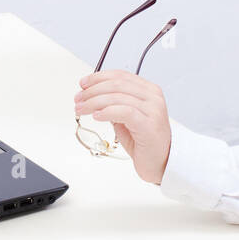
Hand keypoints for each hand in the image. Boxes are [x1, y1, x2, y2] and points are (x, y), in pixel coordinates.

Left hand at [75, 69, 172, 184]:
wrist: (160, 163)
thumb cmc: (143, 142)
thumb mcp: (125, 117)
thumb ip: (113, 104)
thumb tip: (91, 95)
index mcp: (149, 90)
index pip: (120, 75)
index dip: (99, 77)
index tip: (83, 84)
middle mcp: (153, 97)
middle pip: (117, 84)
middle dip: (92, 90)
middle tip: (78, 99)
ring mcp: (153, 110)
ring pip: (117, 97)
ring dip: (94, 102)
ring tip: (81, 109)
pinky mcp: (149, 125)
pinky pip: (124, 112)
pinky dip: (107, 112)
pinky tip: (96, 116)